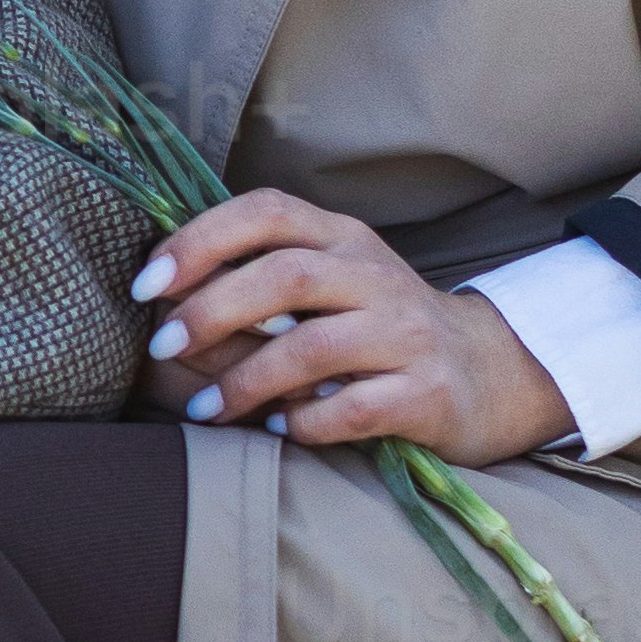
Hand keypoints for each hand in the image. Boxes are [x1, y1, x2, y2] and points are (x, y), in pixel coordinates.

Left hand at [134, 189, 573, 465]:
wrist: (492, 373)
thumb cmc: (382, 328)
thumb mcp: (333, 281)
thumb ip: (262, 277)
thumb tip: (161, 297)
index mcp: (343, 239)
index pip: (267, 211)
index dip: (200, 240)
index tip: (148, 282)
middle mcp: (376, 276)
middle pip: (284, 275)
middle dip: (211, 311)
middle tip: (163, 346)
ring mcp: (408, 334)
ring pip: (313, 348)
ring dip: (245, 381)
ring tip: (205, 410)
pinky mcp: (429, 394)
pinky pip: (353, 409)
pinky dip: (304, 422)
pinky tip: (278, 430)